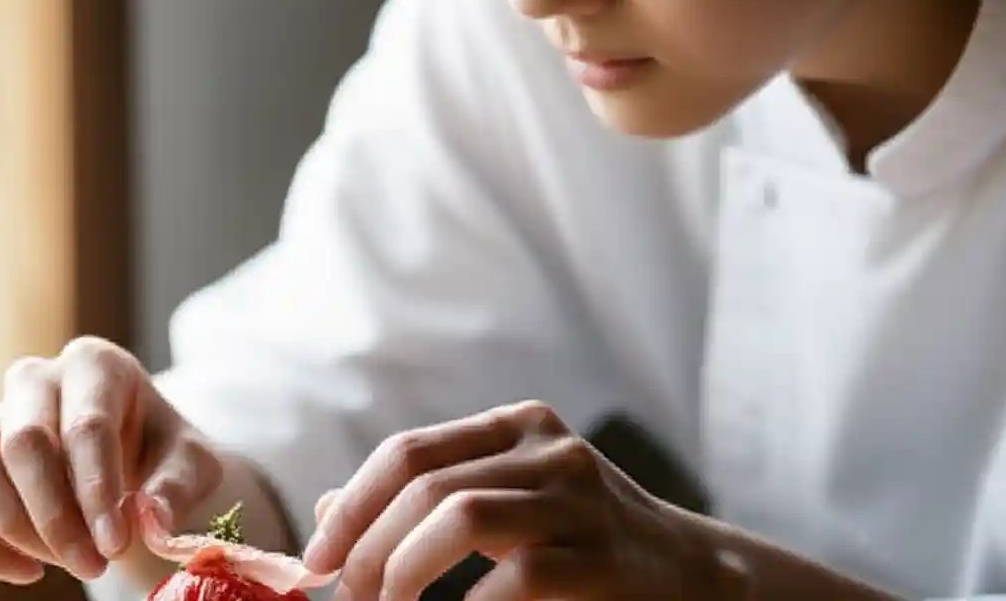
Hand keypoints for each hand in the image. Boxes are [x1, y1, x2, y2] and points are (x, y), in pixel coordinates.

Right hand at [0, 337, 224, 584]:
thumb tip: (150, 521)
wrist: (138, 458)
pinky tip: (29, 572)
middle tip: (94, 565)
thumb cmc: (164, 452)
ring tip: (70, 563)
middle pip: (24, 441)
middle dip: (55, 516)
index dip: (97, 491)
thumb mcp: (193, 464)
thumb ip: (178, 487)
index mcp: (97, 365)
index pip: (87, 426)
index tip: (116, 545)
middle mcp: (37, 379)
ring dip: (15, 526)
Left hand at [302, 400, 749, 600]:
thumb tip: (323, 511)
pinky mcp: (603, 556)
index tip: (316, 562)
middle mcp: (547, 447)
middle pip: (424, 485)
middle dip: (368, 549)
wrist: (689, 575)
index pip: (408, 451)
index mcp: (515, 427)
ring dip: (403, 573)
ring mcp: (581, 496)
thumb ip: (423, 503)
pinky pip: (513, 579)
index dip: (350, 506)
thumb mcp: (504, 506)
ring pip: (460, 516)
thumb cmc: (579, 544)